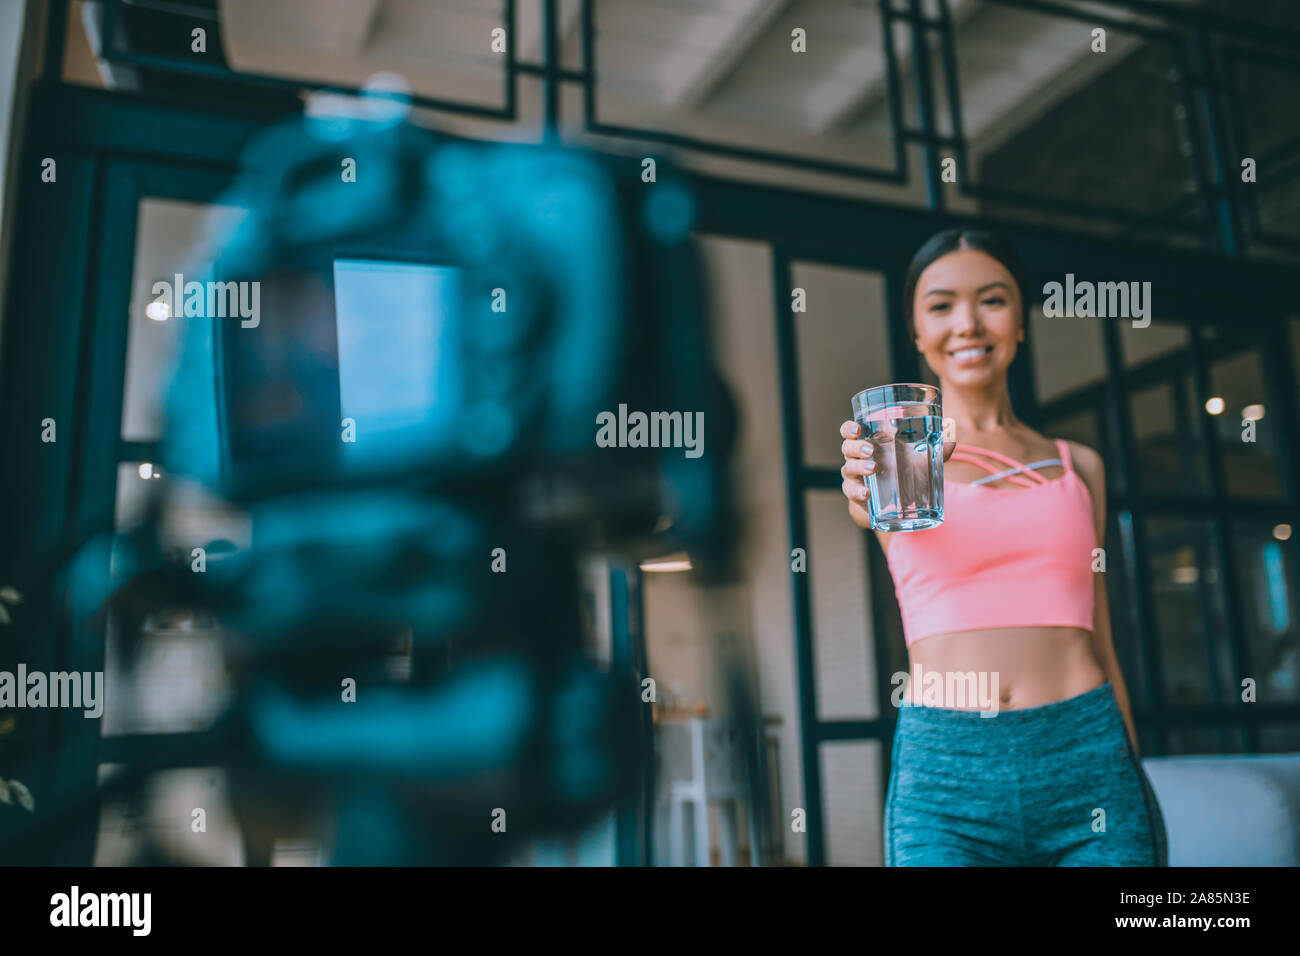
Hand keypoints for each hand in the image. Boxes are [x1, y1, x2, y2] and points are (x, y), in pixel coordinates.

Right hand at [840, 419, 955, 530]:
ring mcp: (855, 477)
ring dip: (858, 467)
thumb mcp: (921, 460)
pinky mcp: (856, 494)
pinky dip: (858, 492)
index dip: (849, 428)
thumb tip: (952, 439)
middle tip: (870, 450)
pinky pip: (851, 492)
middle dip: (856, 447)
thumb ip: (936, 450)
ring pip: (848, 469)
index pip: (850, 431)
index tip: (857, 429)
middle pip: (847, 448)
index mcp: (869, 443)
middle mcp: (857, 458)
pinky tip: (866, 493)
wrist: (896, 502)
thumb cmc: (904, 472)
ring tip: (873, 469)